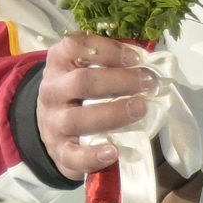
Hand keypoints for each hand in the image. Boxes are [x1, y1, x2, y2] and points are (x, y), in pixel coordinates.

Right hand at [36, 34, 156, 180]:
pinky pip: (73, 155)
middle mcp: (51, 91)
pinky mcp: (59, 151)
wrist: (54, 127)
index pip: (73, 46)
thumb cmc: (83, 92)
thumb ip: (114, 64)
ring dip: (113, 114)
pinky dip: (94, 155)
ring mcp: (52, 123)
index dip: (106, 50)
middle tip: (149, 83)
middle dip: (119, 81)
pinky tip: (114, 151)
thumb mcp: (89, 70)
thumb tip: (151, 65)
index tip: (137, 58)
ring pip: (76, 119)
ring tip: (141, 109)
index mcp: (59, 64)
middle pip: (81, 82)